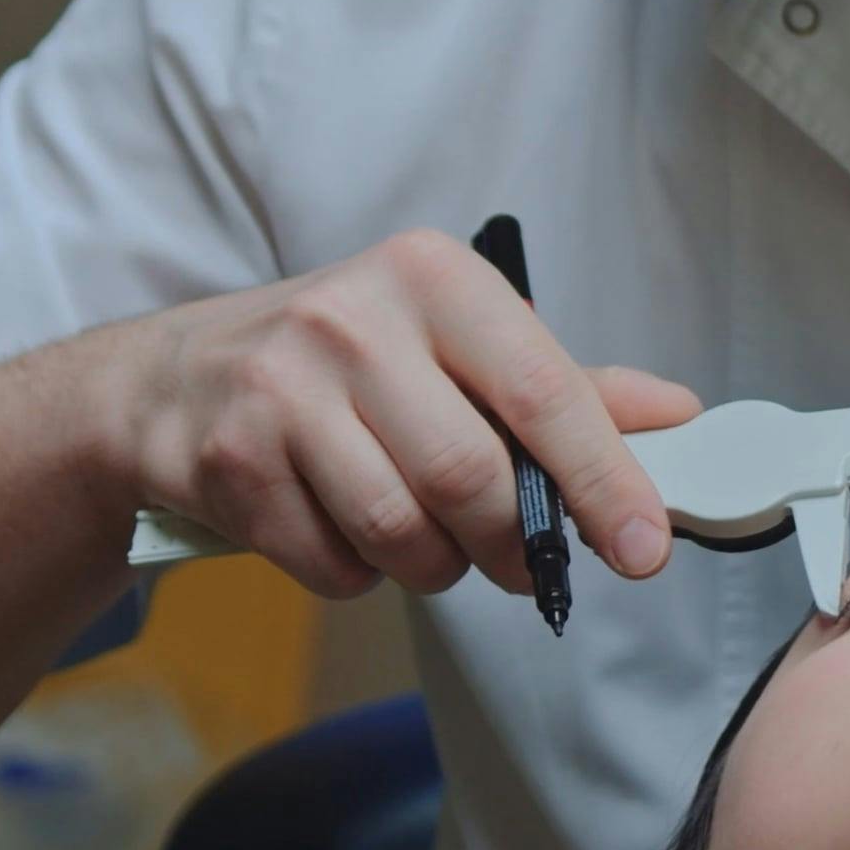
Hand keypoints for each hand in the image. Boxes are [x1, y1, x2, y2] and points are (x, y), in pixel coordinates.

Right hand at [98, 228, 699, 599]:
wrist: (171, 379)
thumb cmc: (346, 359)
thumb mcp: (456, 342)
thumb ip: (566, 384)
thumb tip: (678, 416)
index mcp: (434, 277)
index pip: (543, 389)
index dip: (603, 479)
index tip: (646, 548)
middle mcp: (353, 319)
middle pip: (470, 477)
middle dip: (514, 544)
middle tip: (527, 565)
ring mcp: (279, 388)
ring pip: (400, 531)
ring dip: (435, 565)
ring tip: (430, 541)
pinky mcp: (227, 460)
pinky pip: (332, 564)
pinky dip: (360, 573)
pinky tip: (345, 530)